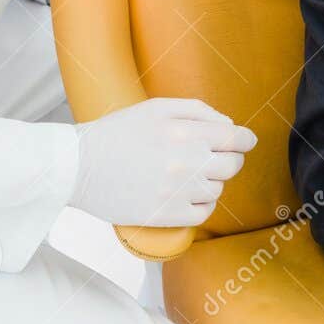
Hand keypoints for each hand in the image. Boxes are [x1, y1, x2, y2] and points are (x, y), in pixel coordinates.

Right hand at [71, 98, 256, 227]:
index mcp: (185, 132)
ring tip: (188, 175)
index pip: (236, 139)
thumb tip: (229, 127)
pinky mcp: (166, 215)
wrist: (78, 166)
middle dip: (228, 159)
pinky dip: (201, 205)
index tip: (244, 142)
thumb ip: (197, 111)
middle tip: (212, 157)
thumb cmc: (117, 133)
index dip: (245, 140)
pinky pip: (203, 213)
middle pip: (231, 165)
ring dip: (210, 181)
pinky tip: (187, 196)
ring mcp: (177, 192)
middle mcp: (186, 163)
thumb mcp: (156, 108)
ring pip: (218, 190)